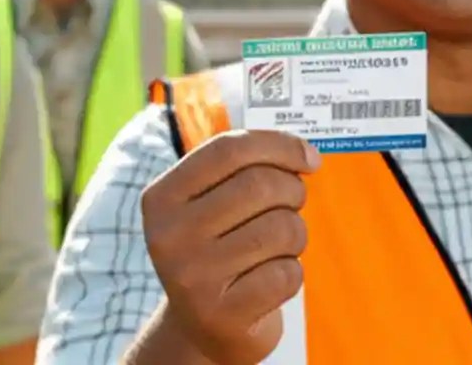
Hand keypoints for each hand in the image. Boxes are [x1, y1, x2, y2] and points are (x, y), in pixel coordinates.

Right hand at [140, 129, 319, 364]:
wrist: (201, 326)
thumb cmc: (218, 250)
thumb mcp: (210, 204)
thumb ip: (245, 170)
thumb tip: (306, 154)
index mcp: (162, 198)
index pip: (228, 150)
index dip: (278, 145)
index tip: (309, 157)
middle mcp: (170, 236)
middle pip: (260, 185)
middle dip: (293, 191)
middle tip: (293, 205)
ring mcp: (193, 278)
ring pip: (281, 228)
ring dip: (295, 234)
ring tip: (278, 247)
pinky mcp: (223, 315)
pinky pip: (287, 273)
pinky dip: (292, 272)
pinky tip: (270, 279)